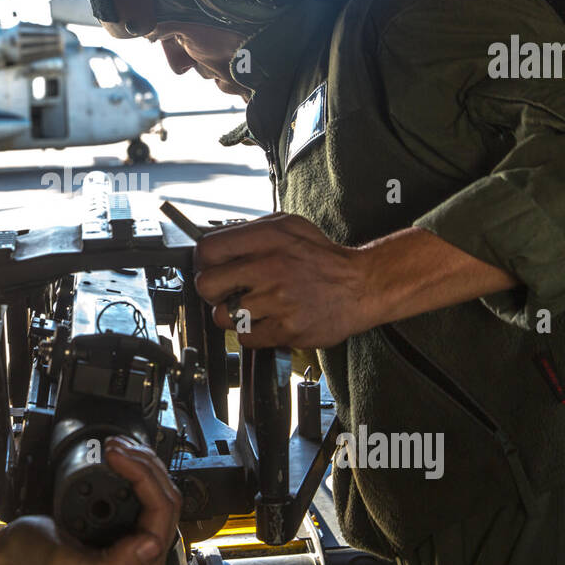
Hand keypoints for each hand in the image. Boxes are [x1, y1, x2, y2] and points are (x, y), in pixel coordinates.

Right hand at [0, 436, 182, 564]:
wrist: (8, 560)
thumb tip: (153, 544)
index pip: (162, 515)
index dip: (144, 477)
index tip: (116, 456)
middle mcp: (144, 564)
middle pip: (164, 501)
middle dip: (142, 466)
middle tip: (114, 447)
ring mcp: (135, 546)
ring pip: (156, 494)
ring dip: (139, 464)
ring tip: (114, 448)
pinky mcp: (124, 531)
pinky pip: (142, 495)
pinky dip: (132, 470)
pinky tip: (116, 458)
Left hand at [194, 213, 372, 348]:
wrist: (361, 285)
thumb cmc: (322, 258)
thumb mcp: (288, 227)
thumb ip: (252, 232)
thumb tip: (215, 244)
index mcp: (268, 238)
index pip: (208, 249)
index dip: (203, 262)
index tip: (210, 268)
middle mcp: (270, 267)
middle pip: (207, 285)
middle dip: (211, 291)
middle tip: (225, 291)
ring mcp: (278, 300)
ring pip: (223, 316)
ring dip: (232, 315)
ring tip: (250, 308)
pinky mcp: (286, 328)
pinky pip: (245, 337)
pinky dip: (250, 333)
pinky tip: (265, 321)